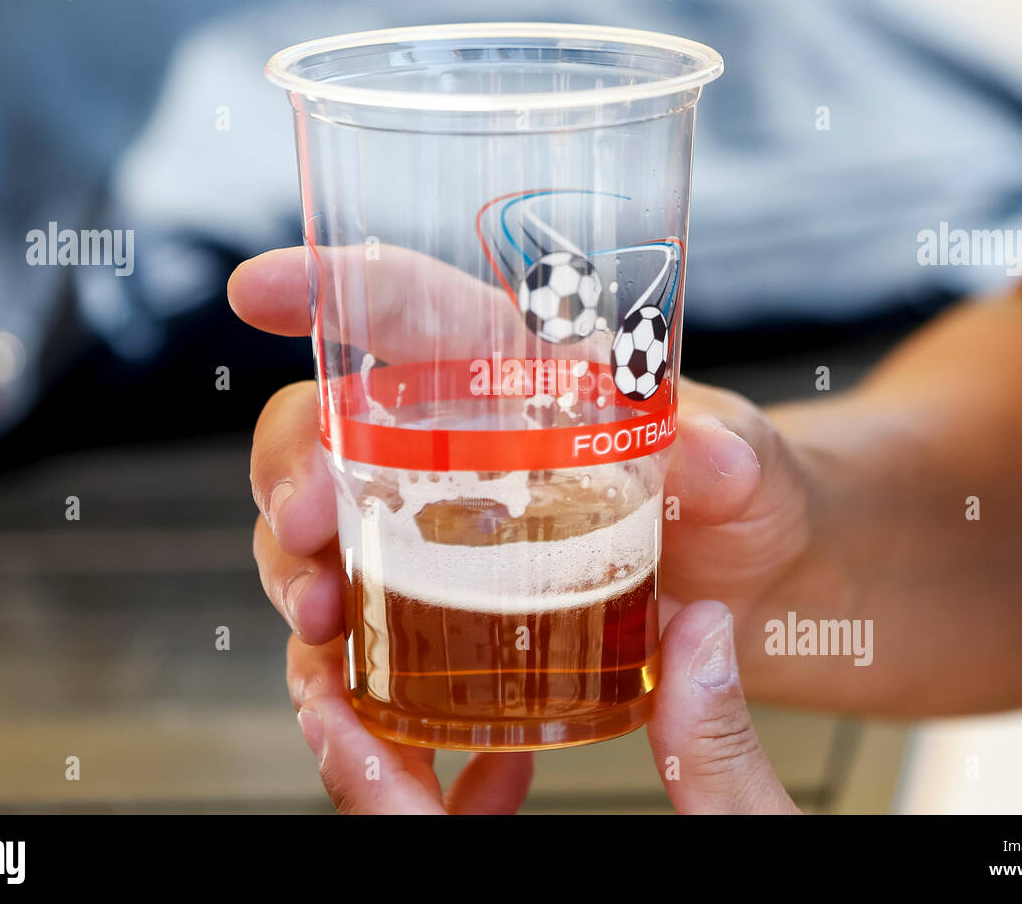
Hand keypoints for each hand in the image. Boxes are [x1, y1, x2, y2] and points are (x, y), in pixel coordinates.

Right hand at [230, 245, 813, 812]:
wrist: (760, 592)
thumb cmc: (749, 499)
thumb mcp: (753, 471)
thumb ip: (736, 456)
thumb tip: (710, 452)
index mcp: (517, 375)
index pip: (412, 312)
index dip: (331, 287)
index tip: (261, 288)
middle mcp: (458, 448)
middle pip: (327, 437)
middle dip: (289, 478)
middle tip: (303, 530)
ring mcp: (444, 537)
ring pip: (324, 548)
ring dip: (299, 592)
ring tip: (323, 641)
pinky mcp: (450, 618)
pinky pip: (369, 650)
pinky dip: (361, 696)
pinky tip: (410, 734)